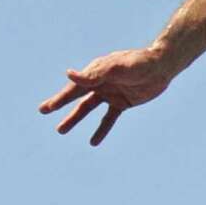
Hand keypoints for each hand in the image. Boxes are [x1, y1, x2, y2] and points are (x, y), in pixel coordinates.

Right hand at [38, 46, 174, 145]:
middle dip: (60, 105)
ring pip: (88, 109)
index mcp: (95, 72)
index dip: (60, 99)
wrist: (161, 67)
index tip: (47, 108)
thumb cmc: (138, 63)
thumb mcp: (115, 69)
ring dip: (75, 119)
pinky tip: (93, 141)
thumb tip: (69, 74)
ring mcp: (110, 93)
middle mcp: (100, 83)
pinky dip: (102, 129)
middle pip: (76, 97)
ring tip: (61, 130)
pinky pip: (109, 119)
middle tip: (44, 112)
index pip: (74, 88)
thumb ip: (94, 75)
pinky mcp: (122, 103)